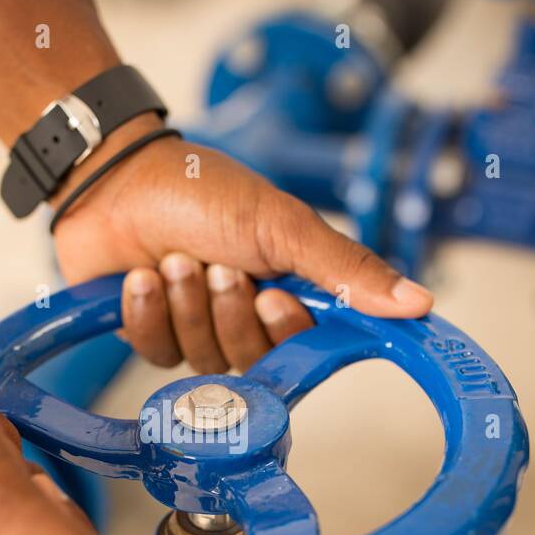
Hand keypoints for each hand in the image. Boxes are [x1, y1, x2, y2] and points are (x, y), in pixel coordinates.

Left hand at [53, 133, 432, 370]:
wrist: (112, 177)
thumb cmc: (199, 189)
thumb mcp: (282, 223)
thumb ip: (347, 266)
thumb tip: (422, 304)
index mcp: (287, 288)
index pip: (307, 343)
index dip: (286, 328)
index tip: (272, 294)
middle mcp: (244, 315)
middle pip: (251, 357)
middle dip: (229, 310)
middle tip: (216, 265)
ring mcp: (196, 327)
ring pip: (202, 356)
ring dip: (186, 303)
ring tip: (172, 259)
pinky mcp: (150, 335)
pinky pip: (156, 352)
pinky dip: (147, 311)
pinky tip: (140, 276)